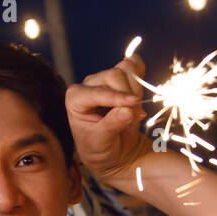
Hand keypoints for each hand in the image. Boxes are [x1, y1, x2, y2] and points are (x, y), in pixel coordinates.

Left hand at [66, 54, 147, 183]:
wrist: (111, 150)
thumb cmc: (98, 147)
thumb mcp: (101, 142)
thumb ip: (112, 125)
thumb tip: (127, 111)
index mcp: (75, 98)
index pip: (99, 91)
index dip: (117, 98)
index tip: (133, 104)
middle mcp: (89, 84)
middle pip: (115, 75)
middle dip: (129, 95)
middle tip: (134, 118)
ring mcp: (105, 79)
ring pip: (127, 69)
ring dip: (137, 89)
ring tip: (134, 113)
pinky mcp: (121, 78)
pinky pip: (135, 65)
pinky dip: (141, 76)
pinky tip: (140, 94)